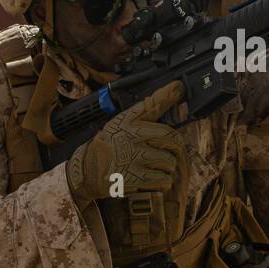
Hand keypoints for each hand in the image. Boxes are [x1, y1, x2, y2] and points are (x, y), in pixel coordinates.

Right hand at [66, 80, 185, 203]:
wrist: (89, 170)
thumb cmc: (111, 144)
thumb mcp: (122, 122)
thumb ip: (146, 110)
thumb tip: (173, 91)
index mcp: (128, 121)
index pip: (152, 104)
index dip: (168, 95)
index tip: (179, 86)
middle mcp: (132, 136)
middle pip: (171, 137)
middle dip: (177, 146)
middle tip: (172, 150)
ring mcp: (134, 157)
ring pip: (169, 160)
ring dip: (168, 166)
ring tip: (157, 165)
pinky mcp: (134, 177)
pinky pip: (164, 178)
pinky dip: (164, 180)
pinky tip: (155, 177)